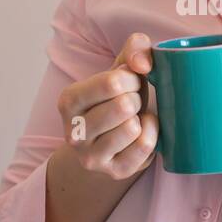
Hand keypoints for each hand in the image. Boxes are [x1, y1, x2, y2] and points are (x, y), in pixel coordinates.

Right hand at [56, 32, 158, 179]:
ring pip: (133, 129)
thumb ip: (134, 48)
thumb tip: (143, 63)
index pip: (112, 82)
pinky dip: (152, 134)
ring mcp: (91, 157)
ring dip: (142, 118)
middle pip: (124, 106)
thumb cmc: (119, 97)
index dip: (132, 78)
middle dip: (136, 98)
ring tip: (134, 118)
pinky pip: (145, 147)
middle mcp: (73, 133)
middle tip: (131, 102)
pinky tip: (143, 132)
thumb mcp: (122, 68)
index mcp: (68, 100)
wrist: (111, 140)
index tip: (130, 81)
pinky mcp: (114, 172)